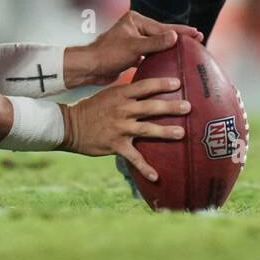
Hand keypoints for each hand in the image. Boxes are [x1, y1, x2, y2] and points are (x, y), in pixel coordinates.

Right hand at [60, 76, 189, 180]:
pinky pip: (133, 158)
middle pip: (150, 107)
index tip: (178, 83)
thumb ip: (128, 92)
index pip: (144, 86)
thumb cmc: (93, 108)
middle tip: (188, 107)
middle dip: (170, 107)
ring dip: (165, 132)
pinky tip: (156, 176)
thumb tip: (148, 88)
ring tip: (181, 133)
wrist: (70, 125)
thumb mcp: (110, 94)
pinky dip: (145, 168)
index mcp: (121, 95)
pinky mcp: (115, 145)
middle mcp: (122, 110)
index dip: (161, 83)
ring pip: (146, 130)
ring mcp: (119, 128)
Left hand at [69, 10, 203, 87]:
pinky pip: (150, 54)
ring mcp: (133, 40)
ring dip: (170, 48)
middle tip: (198, 39)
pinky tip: (170, 62)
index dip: (181, 31)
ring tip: (186, 50)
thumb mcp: (133, 47)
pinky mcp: (131, 53)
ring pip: (157, 45)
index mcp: (135, 20)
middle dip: (179, 38)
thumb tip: (174, 36)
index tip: (197, 33)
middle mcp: (135, 28)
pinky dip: (160, 57)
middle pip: (162, 34)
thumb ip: (154, 42)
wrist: (90, 68)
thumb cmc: (108, 54)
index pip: (163, 27)